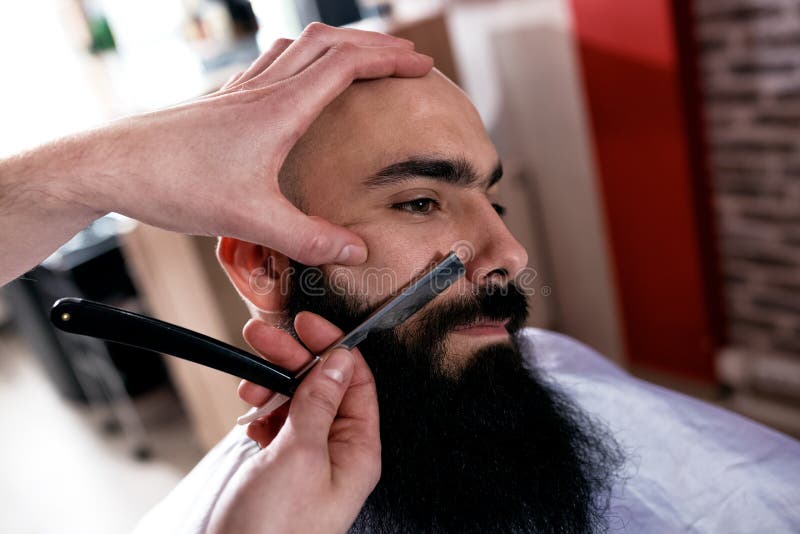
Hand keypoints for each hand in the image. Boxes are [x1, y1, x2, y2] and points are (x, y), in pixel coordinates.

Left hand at [0, 24, 432, 283]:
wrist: (110, 167)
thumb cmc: (173, 183)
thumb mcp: (249, 219)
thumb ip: (308, 239)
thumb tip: (355, 251)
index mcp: (278, 109)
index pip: (346, 65)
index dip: (389, 60)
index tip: (420, 66)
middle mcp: (261, 91)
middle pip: (328, 44)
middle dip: (374, 46)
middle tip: (405, 58)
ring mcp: (238, 93)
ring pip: (298, 47)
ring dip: (338, 45)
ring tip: (362, 58)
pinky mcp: (220, 104)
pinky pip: (270, 64)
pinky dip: (299, 59)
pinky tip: (295, 77)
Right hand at [207, 312, 380, 533]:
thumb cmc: (274, 529)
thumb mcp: (300, 455)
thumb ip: (319, 403)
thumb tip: (337, 361)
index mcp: (357, 449)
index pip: (356, 382)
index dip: (334, 348)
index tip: (307, 325)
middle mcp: (336, 449)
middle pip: (322, 385)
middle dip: (293, 358)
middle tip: (262, 337)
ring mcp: (305, 456)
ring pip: (295, 399)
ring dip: (272, 382)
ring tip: (249, 382)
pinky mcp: (277, 463)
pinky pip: (276, 421)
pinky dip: (261, 408)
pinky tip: (249, 411)